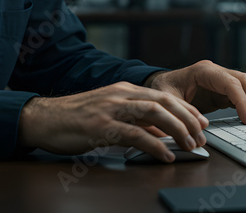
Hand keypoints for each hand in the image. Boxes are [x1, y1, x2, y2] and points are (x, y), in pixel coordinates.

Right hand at [17, 81, 208, 161]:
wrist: (44, 119)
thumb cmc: (75, 118)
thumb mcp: (109, 113)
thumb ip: (133, 119)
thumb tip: (160, 133)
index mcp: (123, 90)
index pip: (163, 95)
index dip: (187, 108)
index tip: (202, 121)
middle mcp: (120, 95)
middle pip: (164, 102)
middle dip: (188, 119)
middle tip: (202, 136)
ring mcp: (110, 109)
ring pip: (154, 114)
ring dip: (177, 130)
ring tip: (190, 145)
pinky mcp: (101, 127)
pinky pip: (135, 135)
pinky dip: (155, 145)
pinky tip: (166, 155)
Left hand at [146, 60, 245, 124]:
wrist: (158, 84)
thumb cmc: (162, 89)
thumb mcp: (167, 100)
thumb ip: (181, 112)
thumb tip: (199, 128)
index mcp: (203, 70)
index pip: (230, 83)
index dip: (241, 100)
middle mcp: (215, 71)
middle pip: (243, 80)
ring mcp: (220, 79)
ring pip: (245, 85)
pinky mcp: (221, 90)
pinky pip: (239, 95)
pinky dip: (245, 105)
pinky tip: (245, 118)